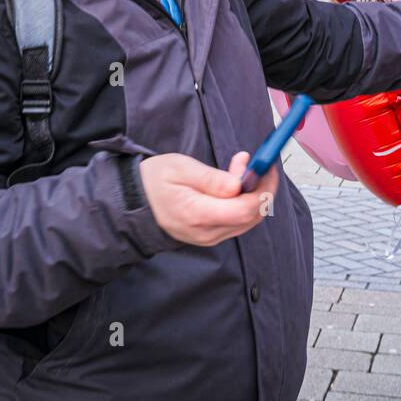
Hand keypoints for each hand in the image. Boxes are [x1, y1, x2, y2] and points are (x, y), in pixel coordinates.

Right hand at [139, 151, 277, 247]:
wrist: (133, 204)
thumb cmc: (154, 182)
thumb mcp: (181, 169)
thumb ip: (212, 179)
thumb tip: (240, 185)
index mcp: (198, 214)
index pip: (244, 209)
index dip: (262, 188)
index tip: (266, 166)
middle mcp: (206, 232)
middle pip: (251, 217)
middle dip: (261, 189)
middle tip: (255, 163)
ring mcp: (208, 238)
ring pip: (247, 221)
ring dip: (252, 194)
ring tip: (239, 167)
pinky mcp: (209, 236)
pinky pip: (236, 222)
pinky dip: (243, 202)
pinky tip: (233, 184)